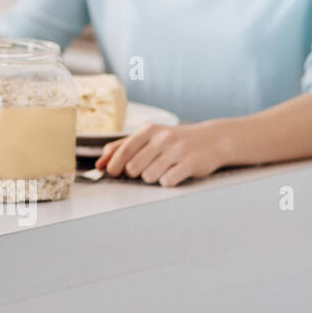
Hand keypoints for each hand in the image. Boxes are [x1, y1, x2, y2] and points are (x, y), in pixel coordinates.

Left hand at [95, 121, 229, 185]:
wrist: (212, 139)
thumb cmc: (173, 141)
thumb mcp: (148, 137)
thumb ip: (122, 147)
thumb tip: (99, 165)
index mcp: (148, 130)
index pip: (123, 150)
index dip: (113, 165)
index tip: (111, 173)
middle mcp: (162, 138)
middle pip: (133, 166)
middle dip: (133, 174)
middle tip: (142, 170)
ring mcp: (178, 150)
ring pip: (149, 176)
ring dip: (151, 178)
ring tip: (160, 170)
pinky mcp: (191, 163)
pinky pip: (167, 181)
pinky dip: (166, 181)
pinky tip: (172, 174)